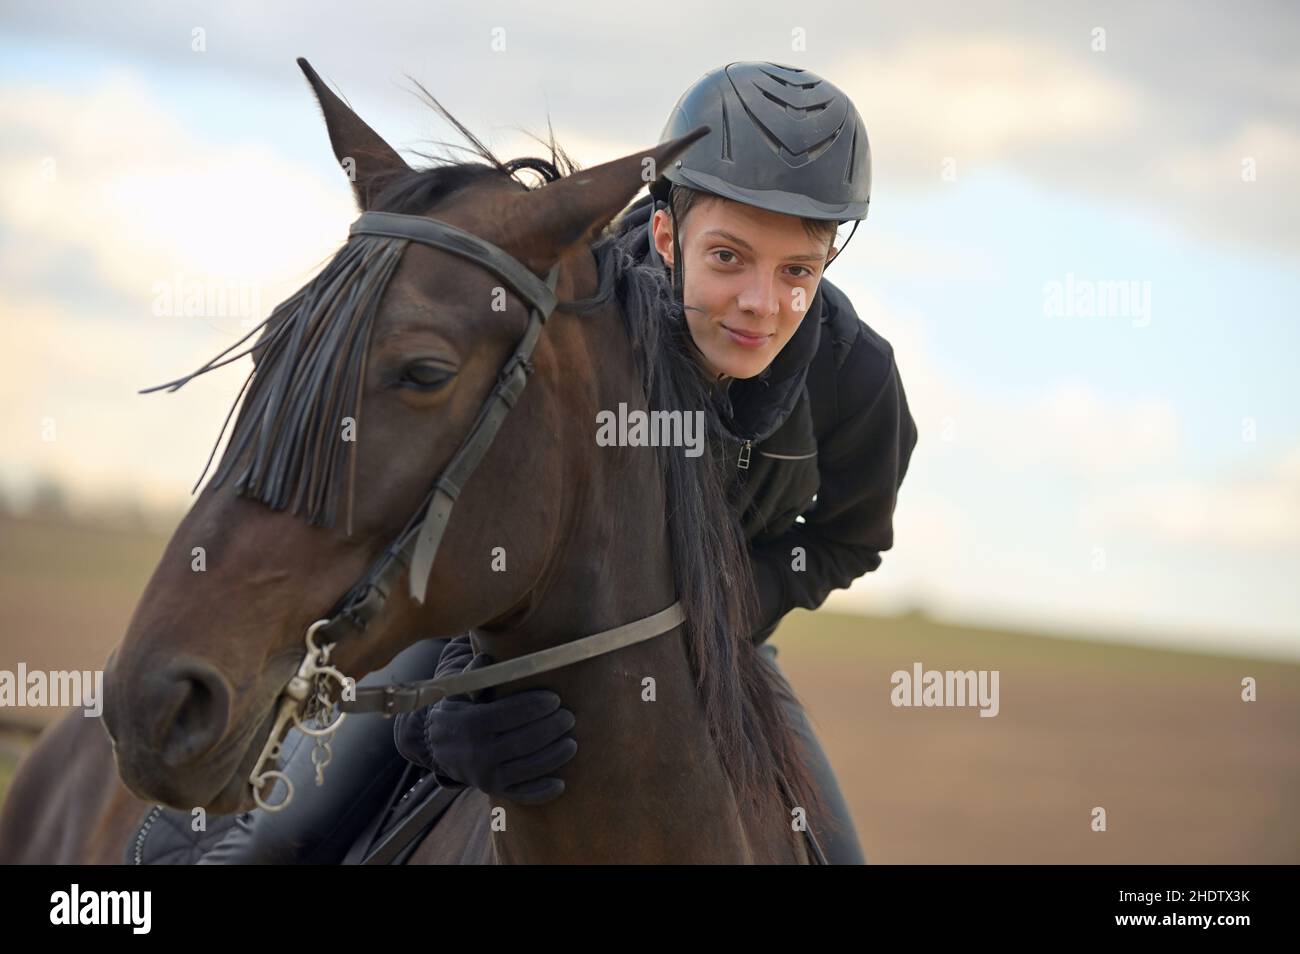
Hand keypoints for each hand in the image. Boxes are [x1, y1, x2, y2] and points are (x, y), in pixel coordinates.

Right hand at [393, 635, 576, 805]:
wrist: (437, 748)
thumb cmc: (457, 711)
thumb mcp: (458, 691)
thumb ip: (475, 675)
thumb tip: (488, 658)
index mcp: (468, 724)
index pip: (507, 715)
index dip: (534, 707)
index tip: (555, 698)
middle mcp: (476, 753)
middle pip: (523, 741)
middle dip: (551, 729)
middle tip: (569, 717)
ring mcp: (486, 776)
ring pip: (527, 768)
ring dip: (554, 756)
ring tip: (572, 742)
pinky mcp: (494, 791)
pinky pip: (521, 795)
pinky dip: (542, 792)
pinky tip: (561, 782)